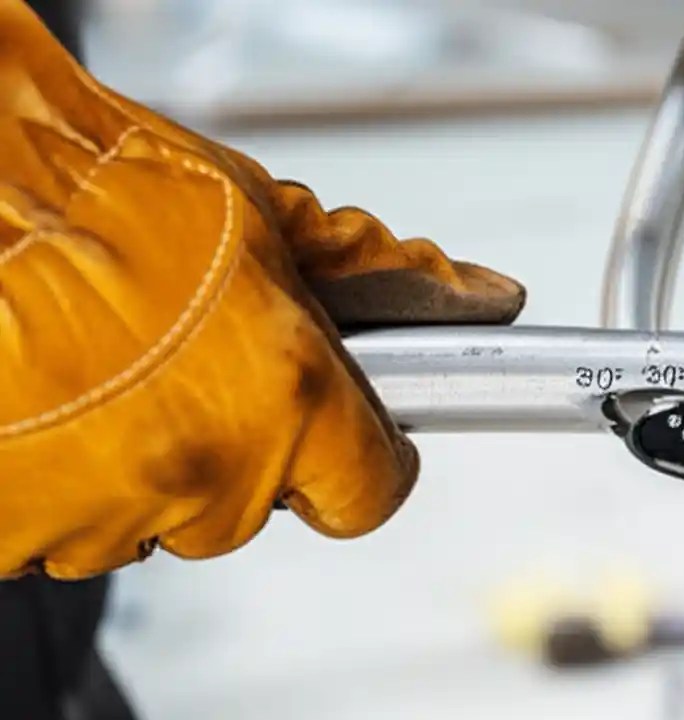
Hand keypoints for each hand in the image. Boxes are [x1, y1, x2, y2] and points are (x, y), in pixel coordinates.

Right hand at [0, 0, 523, 578]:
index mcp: (286, 395)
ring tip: (111, 367)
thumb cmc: (98, 188)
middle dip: (247, 441)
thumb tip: (480, 295)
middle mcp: (206, 470)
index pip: (373, 489)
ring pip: (164, 515)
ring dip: (151, 458)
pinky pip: (77, 526)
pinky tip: (58, 399)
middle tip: (196, 360)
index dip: (367, 455)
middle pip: (264, 502)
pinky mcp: (19, 534)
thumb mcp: (265, 220)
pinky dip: (75, 478)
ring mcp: (106, 512)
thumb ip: (383, 276)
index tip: (353, 430)